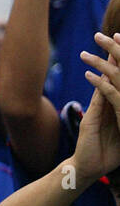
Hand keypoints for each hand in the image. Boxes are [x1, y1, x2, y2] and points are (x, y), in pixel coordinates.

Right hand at [75, 32, 119, 178]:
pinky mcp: (92, 119)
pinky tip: (98, 74)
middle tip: (116, 36)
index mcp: (115, 107)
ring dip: (106, 65)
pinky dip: (99, 87)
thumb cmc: (107, 154)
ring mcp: (99, 110)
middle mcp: (107, 105)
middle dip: (116, 56)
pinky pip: (98, 100)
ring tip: (109, 49)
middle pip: (113, 76)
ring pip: (105, 83)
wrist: (88, 169)